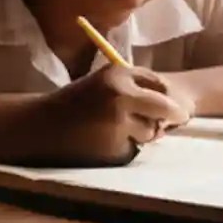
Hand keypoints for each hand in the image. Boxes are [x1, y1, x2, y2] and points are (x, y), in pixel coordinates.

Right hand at [34, 64, 190, 165]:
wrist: (42, 127)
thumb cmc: (74, 102)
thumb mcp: (102, 82)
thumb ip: (133, 85)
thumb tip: (169, 99)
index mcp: (117, 75)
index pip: (158, 83)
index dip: (166, 94)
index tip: (174, 101)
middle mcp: (122, 97)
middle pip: (165, 108)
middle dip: (174, 114)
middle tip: (180, 117)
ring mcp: (119, 124)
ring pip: (150, 131)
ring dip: (143, 132)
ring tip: (118, 129)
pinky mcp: (115, 147)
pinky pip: (133, 147)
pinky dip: (126, 146)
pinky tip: (106, 142)